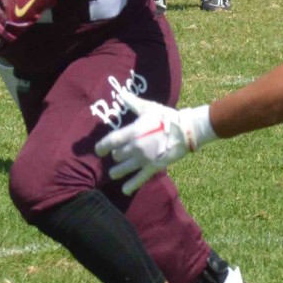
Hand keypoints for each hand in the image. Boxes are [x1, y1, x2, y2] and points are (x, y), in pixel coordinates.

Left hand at [95, 90, 214, 193]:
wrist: (185, 131)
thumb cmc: (166, 117)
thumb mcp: (148, 108)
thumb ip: (133, 103)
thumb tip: (122, 93)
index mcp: (132, 132)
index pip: (110, 141)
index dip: (101, 146)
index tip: (98, 150)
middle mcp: (134, 147)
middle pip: (117, 155)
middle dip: (116, 155)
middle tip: (116, 156)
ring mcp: (143, 159)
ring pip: (123, 169)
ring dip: (117, 171)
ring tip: (114, 173)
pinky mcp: (153, 167)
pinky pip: (139, 178)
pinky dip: (131, 185)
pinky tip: (125, 190)